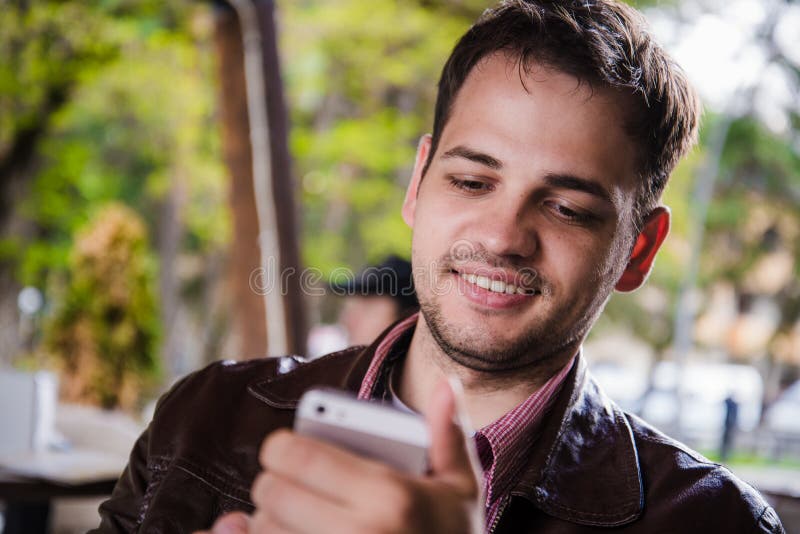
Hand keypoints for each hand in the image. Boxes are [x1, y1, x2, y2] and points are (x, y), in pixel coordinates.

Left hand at [203, 378, 482, 533]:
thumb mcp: (460, 488)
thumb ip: (449, 434)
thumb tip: (446, 385)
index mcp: (391, 496)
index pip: (300, 454)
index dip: (282, 446)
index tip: (286, 448)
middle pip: (273, 492)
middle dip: (273, 482)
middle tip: (291, 483)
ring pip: (264, 529)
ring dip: (270, 519)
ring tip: (294, 515)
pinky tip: (280, 531)